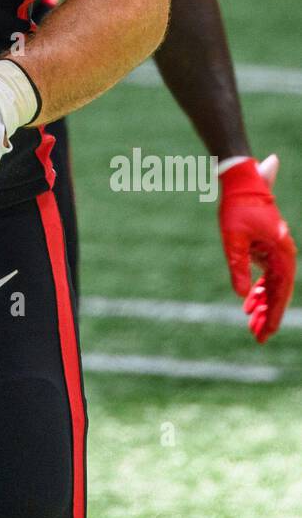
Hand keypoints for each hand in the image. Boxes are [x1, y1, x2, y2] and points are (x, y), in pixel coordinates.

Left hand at [218, 155, 295, 343]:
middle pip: (278, 292)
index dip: (274, 314)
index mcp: (282, 253)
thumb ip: (237, 266)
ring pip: (272, 285)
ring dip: (263, 305)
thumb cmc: (237, 208)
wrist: (240, 180)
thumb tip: (240, 294)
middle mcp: (284, 254)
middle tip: (257, 337)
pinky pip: (266, 275)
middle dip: (268, 315)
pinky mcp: (266, 248)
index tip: (267, 333)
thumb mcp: (233, 239)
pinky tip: (248, 303)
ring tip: (251, 325)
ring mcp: (276, 251)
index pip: (280, 291)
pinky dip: (258, 290)